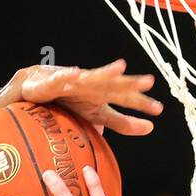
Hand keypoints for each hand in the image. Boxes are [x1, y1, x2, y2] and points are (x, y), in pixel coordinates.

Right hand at [19, 59, 161, 134]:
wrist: (37, 88)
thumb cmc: (71, 100)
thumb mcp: (98, 115)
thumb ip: (123, 122)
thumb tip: (150, 128)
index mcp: (103, 94)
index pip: (125, 98)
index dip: (140, 103)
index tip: (158, 110)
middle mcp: (91, 85)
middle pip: (112, 85)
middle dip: (129, 83)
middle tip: (149, 82)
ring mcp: (73, 82)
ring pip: (91, 77)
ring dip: (104, 73)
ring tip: (120, 67)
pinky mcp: (52, 82)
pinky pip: (60, 79)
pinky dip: (67, 76)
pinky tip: (75, 72)